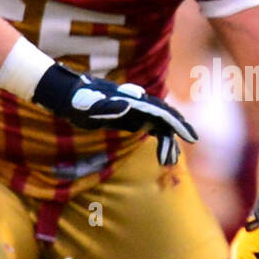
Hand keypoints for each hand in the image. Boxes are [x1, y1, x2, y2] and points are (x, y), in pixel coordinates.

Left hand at [34, 65, 197, 164]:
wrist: (69, 95)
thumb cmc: (78, 100)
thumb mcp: (89, 104)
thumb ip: (107, 106)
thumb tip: (128, 105)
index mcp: (133, 100)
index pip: (162, 113)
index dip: (177, 125)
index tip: (190, 137)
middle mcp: (139, 103)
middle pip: (166, 119)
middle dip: (175, 137)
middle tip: (173, 159)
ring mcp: (137, 110)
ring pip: (162, 125)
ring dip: (168, 143)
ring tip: (167, 162)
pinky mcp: (132, 117)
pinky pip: (154, 128)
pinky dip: (161, 141)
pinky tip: (164, 156)